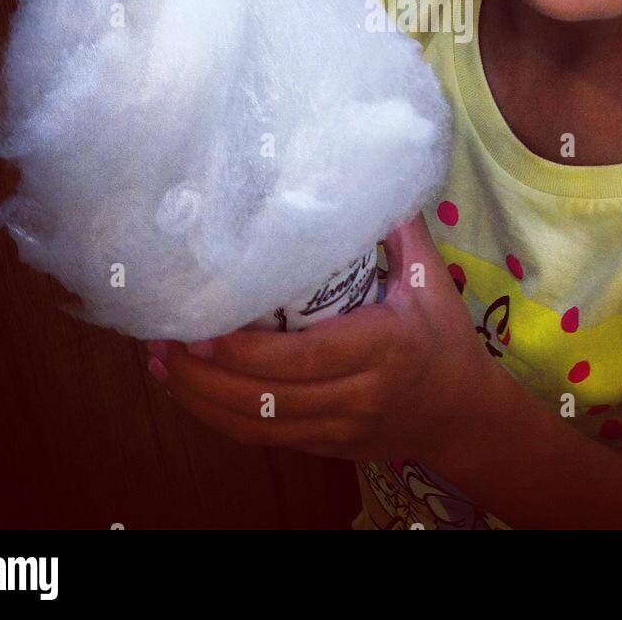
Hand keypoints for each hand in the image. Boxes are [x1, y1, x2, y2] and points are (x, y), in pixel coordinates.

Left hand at [147, 211, 497, 460]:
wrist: (461, 417)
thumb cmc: (445, 340)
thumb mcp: (431, 280)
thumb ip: (400, 229)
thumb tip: (368, 173)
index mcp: (383, 348)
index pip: (304, 359)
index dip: (247, 352)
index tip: (203, 330)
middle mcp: (357, 395)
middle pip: (267, 398)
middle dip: (205, 375)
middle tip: (161, 339)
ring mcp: (338, 429)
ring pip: (256, 426)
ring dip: (200, 399)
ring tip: (159, 364)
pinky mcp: (324, 447)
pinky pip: (263, 439)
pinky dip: (219, 418)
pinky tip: (188, 392)